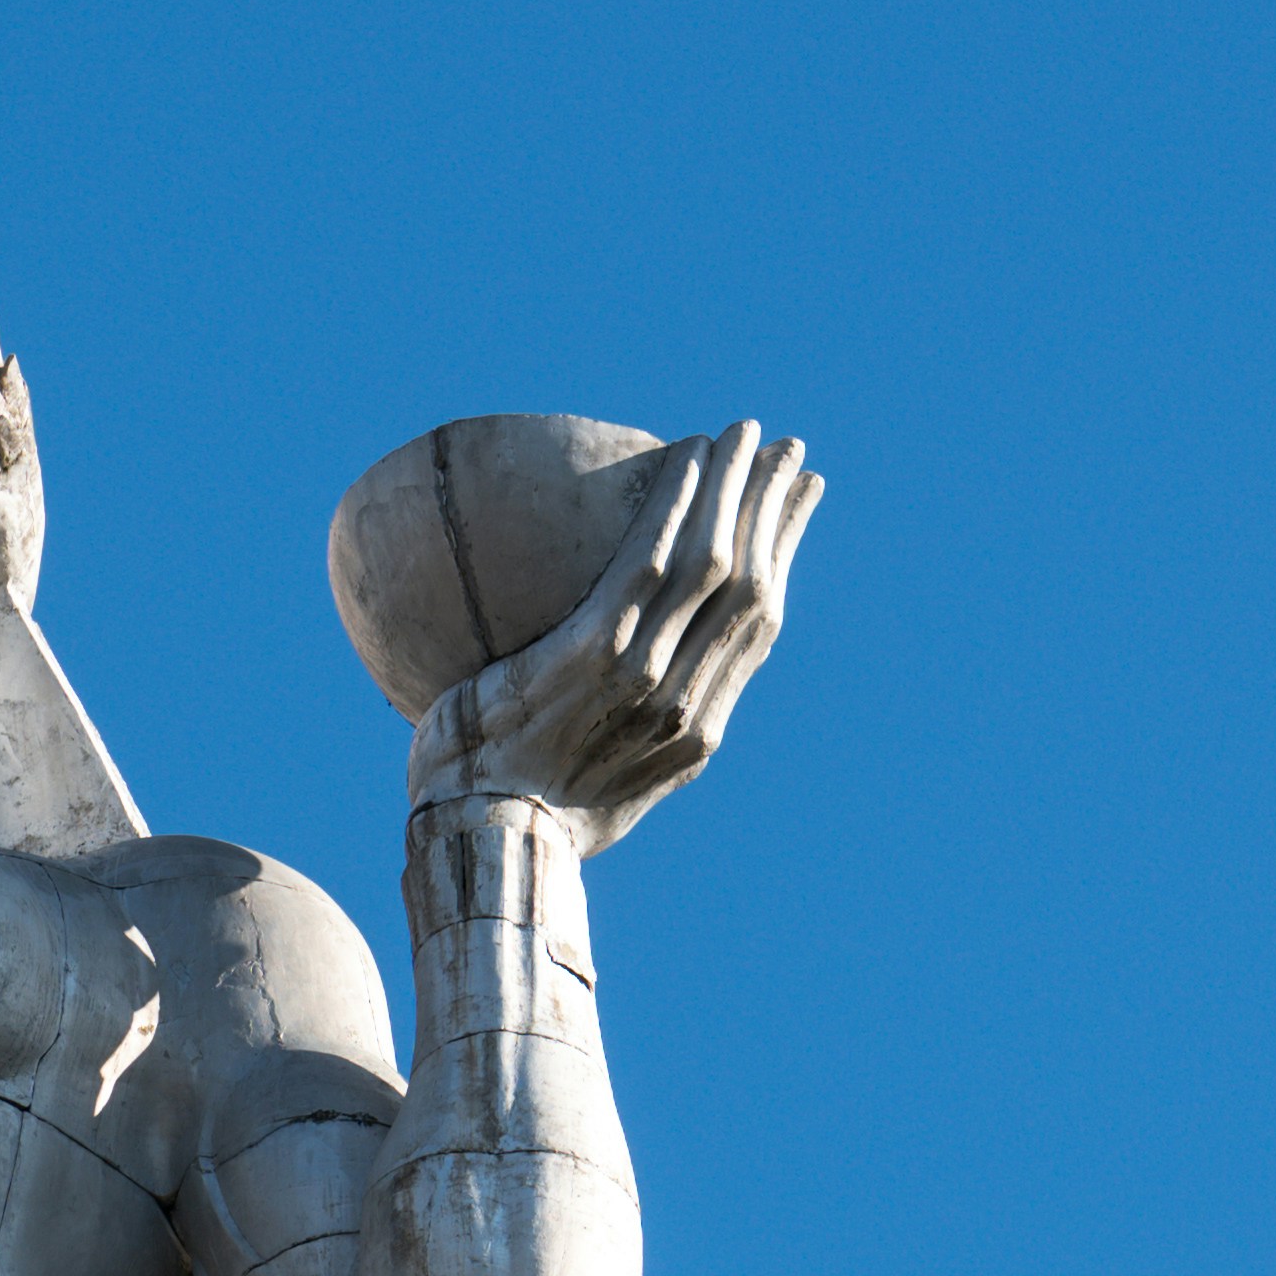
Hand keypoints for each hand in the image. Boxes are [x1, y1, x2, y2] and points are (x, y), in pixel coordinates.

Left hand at [417, 423, 821, 853]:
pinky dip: (672, 506)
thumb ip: (612, 727)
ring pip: (711, 565)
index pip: (759, 627)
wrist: (478, 844)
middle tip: (788, 449)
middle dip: (774, 509)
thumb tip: (598, 683)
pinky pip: (644, 567)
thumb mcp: (581, 779)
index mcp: (695, 735)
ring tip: (742, 432)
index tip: (797, 502)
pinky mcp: (592, 658)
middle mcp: (683, 705)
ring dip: (733, 489)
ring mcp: (640, 680)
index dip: (784, 555)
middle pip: (751, 585)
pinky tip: (682, 455)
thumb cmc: (510, 814)